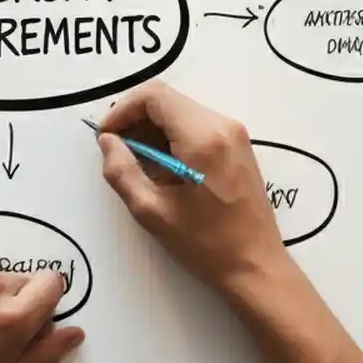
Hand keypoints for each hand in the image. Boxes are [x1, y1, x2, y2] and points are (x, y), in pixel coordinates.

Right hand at [97, 80, 287, 293]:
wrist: (256, 266)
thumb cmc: (205, 244)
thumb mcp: (151, 211)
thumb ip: (121, 170)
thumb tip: (108, 141)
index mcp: (202, 137)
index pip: (154, 96)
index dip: (122, 110)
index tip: (106, 137)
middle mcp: (222, 125)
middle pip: (167, 100)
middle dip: (135, 119)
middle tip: (117, 151)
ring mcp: (234, 133)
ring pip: (180, 111)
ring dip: (152, 129)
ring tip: (138, 164)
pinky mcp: (238, 145)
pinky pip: (196, 125)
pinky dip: (172, 136)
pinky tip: (162, 168)